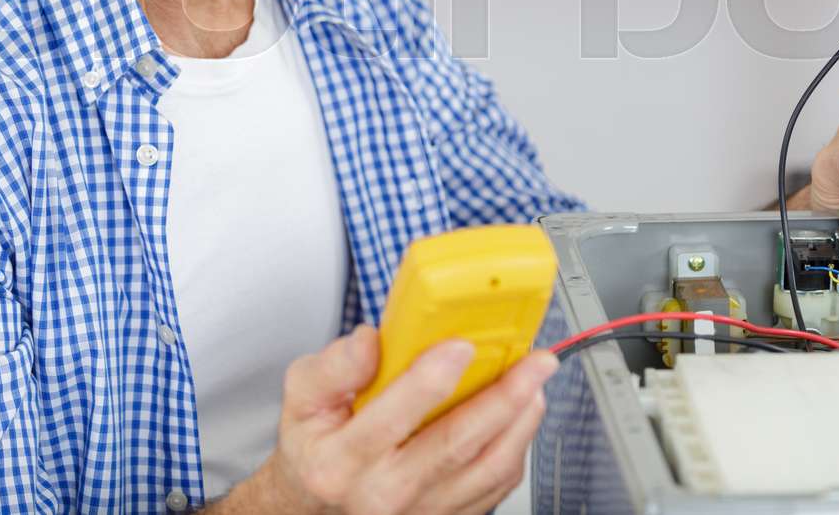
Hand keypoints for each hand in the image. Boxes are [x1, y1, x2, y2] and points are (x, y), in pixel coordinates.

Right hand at [220, 324, 557, 514]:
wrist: (315, 507)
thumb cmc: (315, 449)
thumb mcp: (302, 400)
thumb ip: (333, 367)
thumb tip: (372, 341)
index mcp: (342, 460)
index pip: (392, 417)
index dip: (430, 379)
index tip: (460, 345)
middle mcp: (384, 492)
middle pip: (456, 444)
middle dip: (503, 397)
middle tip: (534, 361)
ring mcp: (421, 510)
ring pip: (487, 468)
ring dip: (521, 421)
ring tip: (536, 382)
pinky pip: (495, 485)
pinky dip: (516, 446)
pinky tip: (521, 413)